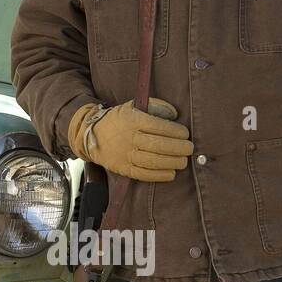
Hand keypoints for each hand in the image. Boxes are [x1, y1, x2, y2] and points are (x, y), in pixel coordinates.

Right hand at [67, 97, 192, 181]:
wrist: (93, 134)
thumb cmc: (119, 119)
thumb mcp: (134, 105)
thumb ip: (155, 106)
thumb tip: (174, 114)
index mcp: (133, 120)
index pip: (159, 127)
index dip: (176, 132)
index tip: (185, 134)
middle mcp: (130, 138)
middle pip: (159, 146)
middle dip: (179, 148)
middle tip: (189, 148)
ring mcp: (126, 155)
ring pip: (153, 161)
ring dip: (172, 162)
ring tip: (183, 161)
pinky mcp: (124, 169)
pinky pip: (144, 175)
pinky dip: (160, 175)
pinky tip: (171, 173)